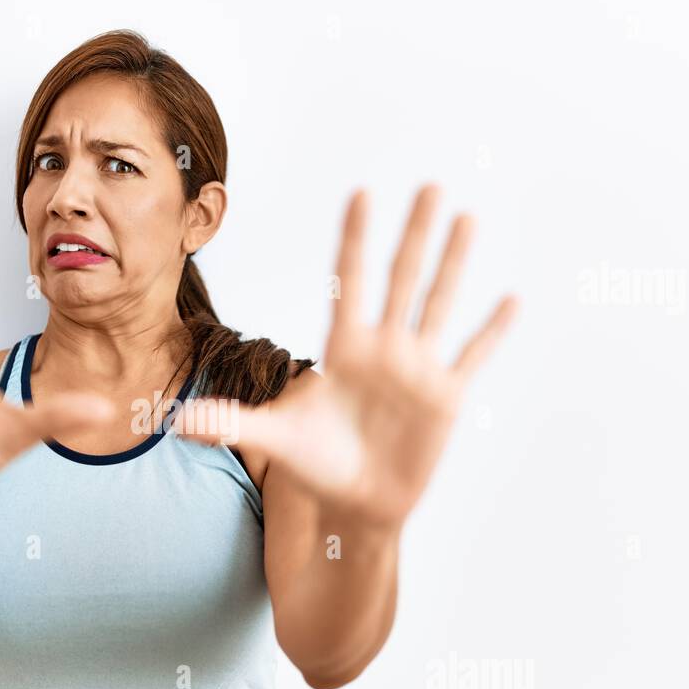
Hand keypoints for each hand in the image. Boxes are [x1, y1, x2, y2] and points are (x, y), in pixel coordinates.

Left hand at [175, 183, 518, 529]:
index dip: (355, 238)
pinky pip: (472, 355)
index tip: (362, 191)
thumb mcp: (272, 440)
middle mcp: (383, 347)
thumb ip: (230, 424)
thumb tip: (177, 423)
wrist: (354, 505)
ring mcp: (417, 368)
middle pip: (400, 278)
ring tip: (468, 218)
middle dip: (413, 233)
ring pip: (438, 303)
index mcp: (343, 345)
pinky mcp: (444, 397)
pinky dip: (491, 331)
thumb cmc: (314, 464)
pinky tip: (510, 299)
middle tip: (428, 184)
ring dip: (454, 263)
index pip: (349, 280)